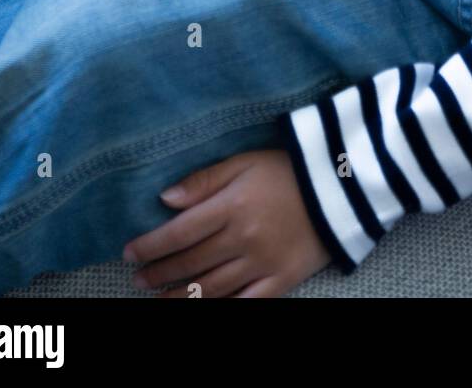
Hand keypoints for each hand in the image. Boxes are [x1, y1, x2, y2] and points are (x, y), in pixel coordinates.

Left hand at [123, 150, 330, 298]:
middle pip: (191, 262)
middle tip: (138, 278)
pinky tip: (202, 309)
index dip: (151, 245)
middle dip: (159, 273)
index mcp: (232, 206)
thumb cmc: (288, 169)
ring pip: (212, 289)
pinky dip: (221, 309)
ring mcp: (262, 264)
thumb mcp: (245, 161)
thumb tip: (165, 199)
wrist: (342, 187)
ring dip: (180, 296)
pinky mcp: (281, 280)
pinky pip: (246, 303)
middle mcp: (243, 239)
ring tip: (158, 300)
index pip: (180, 232)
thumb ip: (205, 179)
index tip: (130, 251)